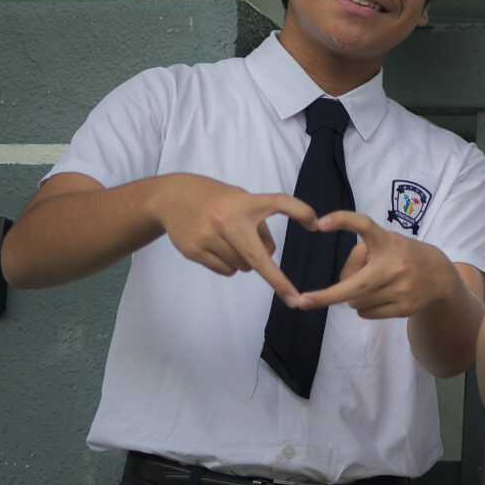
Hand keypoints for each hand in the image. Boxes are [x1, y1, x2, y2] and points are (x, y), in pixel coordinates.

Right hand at [149, 173, 316, 301]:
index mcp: (245, 203)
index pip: (282, 203)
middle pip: (258, 258)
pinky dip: (229, 265)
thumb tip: (270, 256)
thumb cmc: (220, 202)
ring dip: (245, 262)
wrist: (173, 198)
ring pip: (242, 267)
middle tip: (283, 286)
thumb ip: (263, 226)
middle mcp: (226, 219)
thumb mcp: (244, 202)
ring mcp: (207, 236)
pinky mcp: (193, 249)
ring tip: (232, 243)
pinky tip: (218, 249)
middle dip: (273, 275)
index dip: (302, 213)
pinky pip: (225, 270)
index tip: (312, 238)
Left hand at [291, 211, 466, 317]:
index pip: (364, 226)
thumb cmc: (400, 255)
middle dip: (326, 296)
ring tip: (372, 286)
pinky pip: (367, 313)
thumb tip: (342, 286)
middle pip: (354, 286)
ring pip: (357, 302)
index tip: (320, 223)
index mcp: (387, 242)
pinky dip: (364, 307)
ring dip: (354, 297)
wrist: (439, 276)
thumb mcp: (383, 244)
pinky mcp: (404, 308)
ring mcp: (402, 289)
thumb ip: (357, 259)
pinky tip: (380, 297)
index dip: (342, 221)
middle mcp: (396, 265)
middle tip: (302, 302)